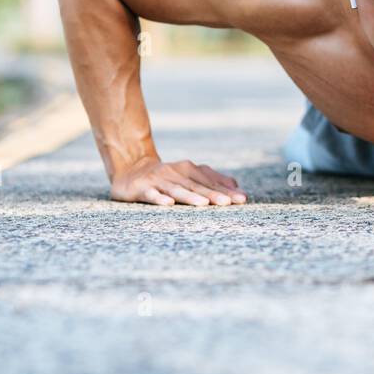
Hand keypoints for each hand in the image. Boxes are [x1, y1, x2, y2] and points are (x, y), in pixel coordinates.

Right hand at [110, 157, 247, 206]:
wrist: (131, 169)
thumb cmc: (168, 177)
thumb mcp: (190, 176)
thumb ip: (212, 180)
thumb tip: (236, 187)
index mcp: (190, 170)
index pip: (211, 182)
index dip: (227, 190)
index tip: (242, 199)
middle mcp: (176, 173)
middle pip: (197, 186)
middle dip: (213, 195)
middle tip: (228, 203)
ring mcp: (159, 180)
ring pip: (177, 190)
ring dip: (190, 197)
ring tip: (204, 204)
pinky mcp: (142, 188)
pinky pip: (152, 194)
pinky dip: (160, 198)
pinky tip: (168, 204)